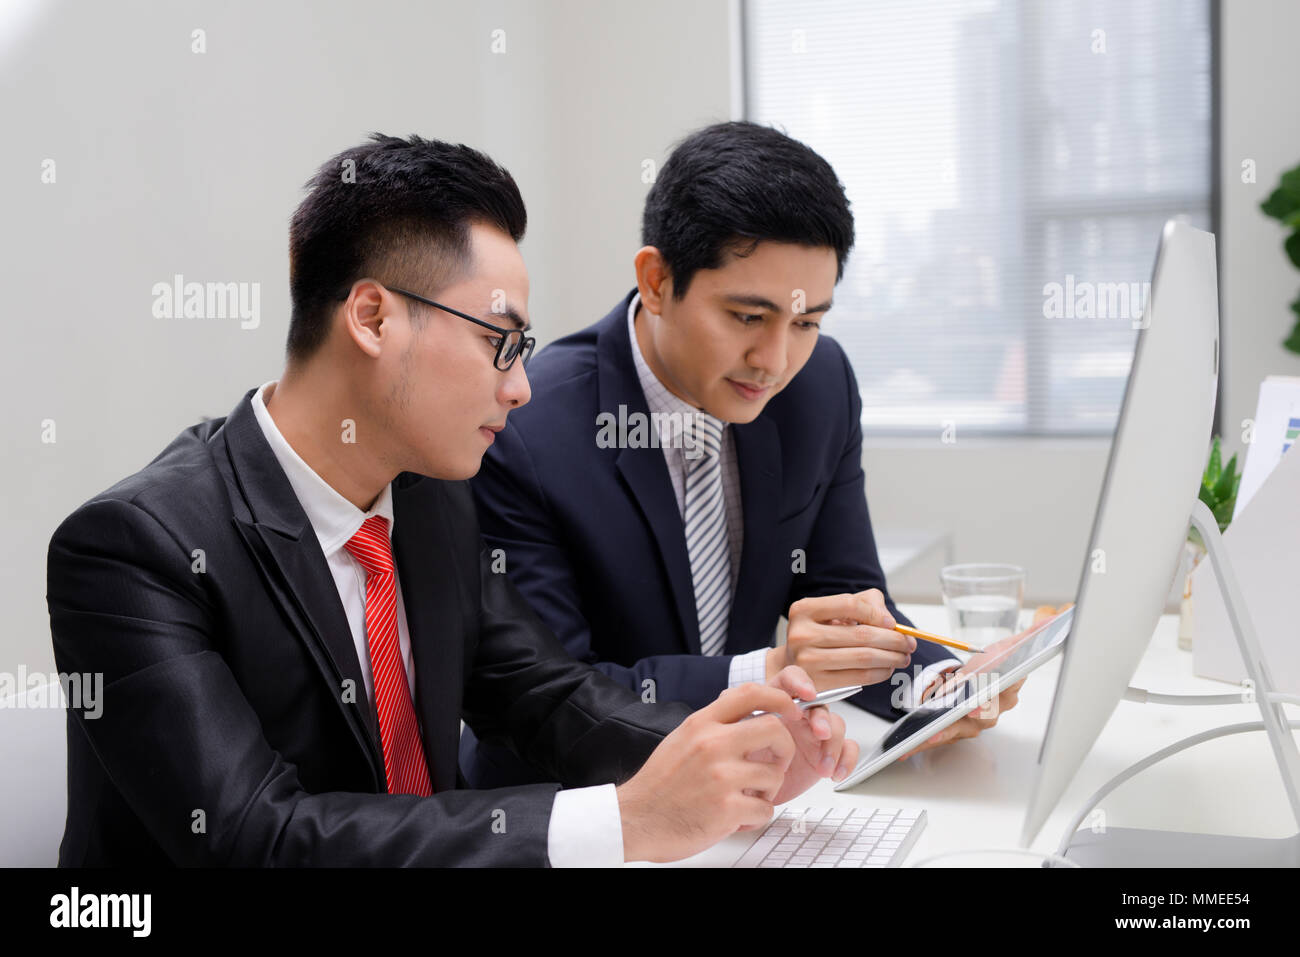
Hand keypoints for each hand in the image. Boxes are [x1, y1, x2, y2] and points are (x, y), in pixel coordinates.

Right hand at [615, 682, 798, 862]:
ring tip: (746, 797)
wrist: (635, 820)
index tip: (792, 711)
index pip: (750, 693)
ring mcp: (721, 775)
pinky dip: (756, 816)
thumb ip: (713, 725)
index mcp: (701, 724)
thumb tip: (746, 711)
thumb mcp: (682, 739)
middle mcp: (712, 744)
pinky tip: (738, 817)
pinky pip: (765, 808)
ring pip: (775, 774)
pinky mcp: (727, 807)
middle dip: (785, 749)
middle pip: (776, 730)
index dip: (780, 699)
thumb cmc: (659, 784)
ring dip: (768, 791)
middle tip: (776, 763)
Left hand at [742, 666, 859, 810]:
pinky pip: (846, 749)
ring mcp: (813, 734)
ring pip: (836, 725)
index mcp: (776, 701)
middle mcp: (798, 714)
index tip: (807, 694)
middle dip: (822, 718)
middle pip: (818, 704)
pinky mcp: (825, 753)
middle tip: (820, 733)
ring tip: (823, 766)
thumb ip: (730, 712)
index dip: (801, 682)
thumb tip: (727, 696)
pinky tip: (836, 774)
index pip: (791, 679)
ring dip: (833, 744)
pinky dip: (846, 760)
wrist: (747, 790)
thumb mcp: (731, 734)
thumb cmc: (740, 758)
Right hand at [767, 590, 912, 689]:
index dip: (877, 614)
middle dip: (893, 639)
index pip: (850, 605)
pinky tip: (887, 668)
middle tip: (908, 643)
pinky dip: (880, 672)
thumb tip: (889, 621)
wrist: (793, 663)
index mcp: (804, 610)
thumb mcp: (835, 610)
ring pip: (864, 657)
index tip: (893, 623)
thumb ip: (865, 603)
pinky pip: (860, 677)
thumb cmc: (819, 634)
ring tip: (902, 656)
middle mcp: (801, 634)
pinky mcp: (818, 683)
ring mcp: (808, 660)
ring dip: (891, 657)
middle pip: (861, 634)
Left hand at [897, 603, 1072, 760]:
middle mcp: (995, 710)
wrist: (988, 676)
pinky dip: (928, 740)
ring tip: (919, 738)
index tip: (975, 705)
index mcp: (1008, 689)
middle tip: (938, 727)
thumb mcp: (1012, 646)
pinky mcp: (959, 727)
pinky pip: (944, 734)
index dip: (988, 702)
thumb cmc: (998, 663)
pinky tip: (912, 744)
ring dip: (938, 735)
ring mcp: (977, 721)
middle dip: (957, 723)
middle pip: (978, 718)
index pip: (1000, 696)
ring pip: (958, 729)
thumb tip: (1052, 620)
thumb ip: (1030, 635)